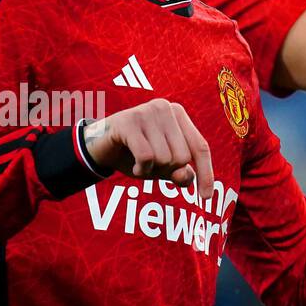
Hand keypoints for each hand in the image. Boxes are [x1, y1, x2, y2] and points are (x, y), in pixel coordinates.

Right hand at [82, 98, 213, 198]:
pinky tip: (135, 164)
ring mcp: (146, 111)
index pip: (200, 147)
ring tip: (140, 161)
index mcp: (178, 114)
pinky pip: (147, 157)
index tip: (206, 198)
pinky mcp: (128, 121)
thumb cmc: (135, 154)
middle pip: (182, 157)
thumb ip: (179, 172)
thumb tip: (185, 177)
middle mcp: (165, 108)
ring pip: (164, 158)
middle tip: (151, 165)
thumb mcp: (162, 167)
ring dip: (150, 170)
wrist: (99, 147)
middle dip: (166, 170)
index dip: (206, 174)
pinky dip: (142, 168)